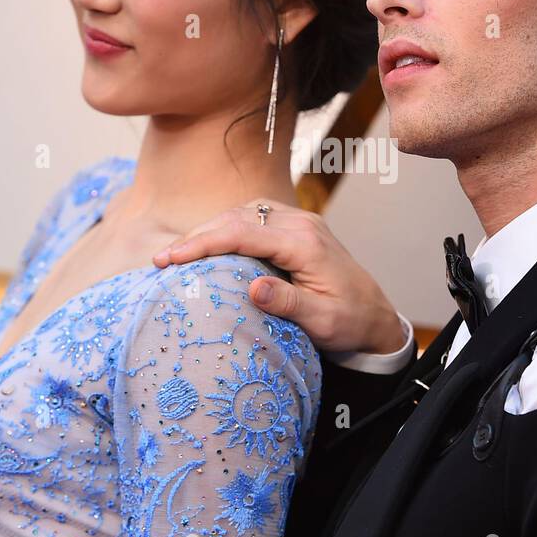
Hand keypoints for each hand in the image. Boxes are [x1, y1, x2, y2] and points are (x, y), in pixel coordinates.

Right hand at [153, 200, 406, 354]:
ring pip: (243, 213)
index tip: (171, 259)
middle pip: (238, 218)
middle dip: (196, 235)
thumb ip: (289, 303)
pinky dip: (226, 228)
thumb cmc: (349, 323)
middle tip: (161, 260)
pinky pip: (253, 218)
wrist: (375, 317)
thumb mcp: (322, 321)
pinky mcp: (295, 229)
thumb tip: (253, 288)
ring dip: (208, 229)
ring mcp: (298, 222)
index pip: (243, 232)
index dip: (203, 243)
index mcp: (305, 243)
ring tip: (177, 254)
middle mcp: (300, 224)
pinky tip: (207, 246)